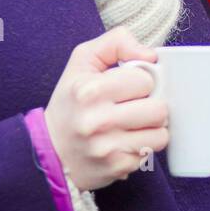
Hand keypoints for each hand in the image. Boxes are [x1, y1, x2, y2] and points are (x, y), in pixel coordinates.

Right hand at [42, 27, 169, 191]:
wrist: (49, 150)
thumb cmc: (71, 101)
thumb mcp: (83, 60)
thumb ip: (117, 42)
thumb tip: (151, 55)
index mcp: (90, 90)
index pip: (145, 80)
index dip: (141, 81)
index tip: (127, 87)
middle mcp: (97, 121)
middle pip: (158, 109)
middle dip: (151, 105)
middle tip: (134, 106)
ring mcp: (107, 148)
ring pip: (160, 134)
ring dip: (152, 128)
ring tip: (133, 124)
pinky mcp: (116, 168)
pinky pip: (150, 154)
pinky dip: (142, 147)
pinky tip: (125, 142)